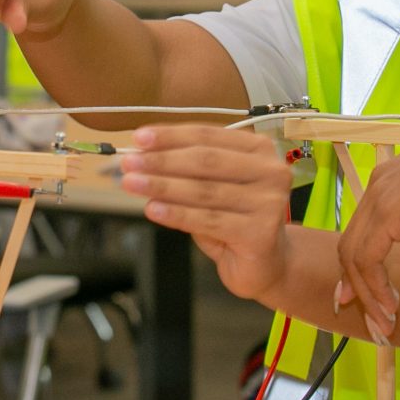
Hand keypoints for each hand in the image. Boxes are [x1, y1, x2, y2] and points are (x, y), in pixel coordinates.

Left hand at [121, 125, 291, 302]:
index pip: (208, 136)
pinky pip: (208, 220)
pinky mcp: (261, 232)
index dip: (170, 136)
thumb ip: (186, 170)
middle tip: (129, 163)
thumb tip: (141, 157)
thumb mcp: (210, 187)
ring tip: (132, 184)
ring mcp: (268, 202)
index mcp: (259, 149)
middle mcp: (270, 171)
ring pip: (203, 191)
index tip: (139, 139)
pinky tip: (153, 209)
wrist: (266, 263)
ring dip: (162, 186)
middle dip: (162, 161)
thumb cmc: (234, 219)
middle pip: (206, 161)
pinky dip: (176, 214)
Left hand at [337, 121, 399, 339]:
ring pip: (354, 255)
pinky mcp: (385, 212)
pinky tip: (390, 305)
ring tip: (384, 321)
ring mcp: (379, 197)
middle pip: (353, 243)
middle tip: (372, 318)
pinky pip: (366, 258)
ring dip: (368, 292)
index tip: (364, 295)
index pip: (365, 228)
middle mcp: (380, 186)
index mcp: (396, 181)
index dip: (362, 265)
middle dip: (358, 284)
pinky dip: (374, 286)